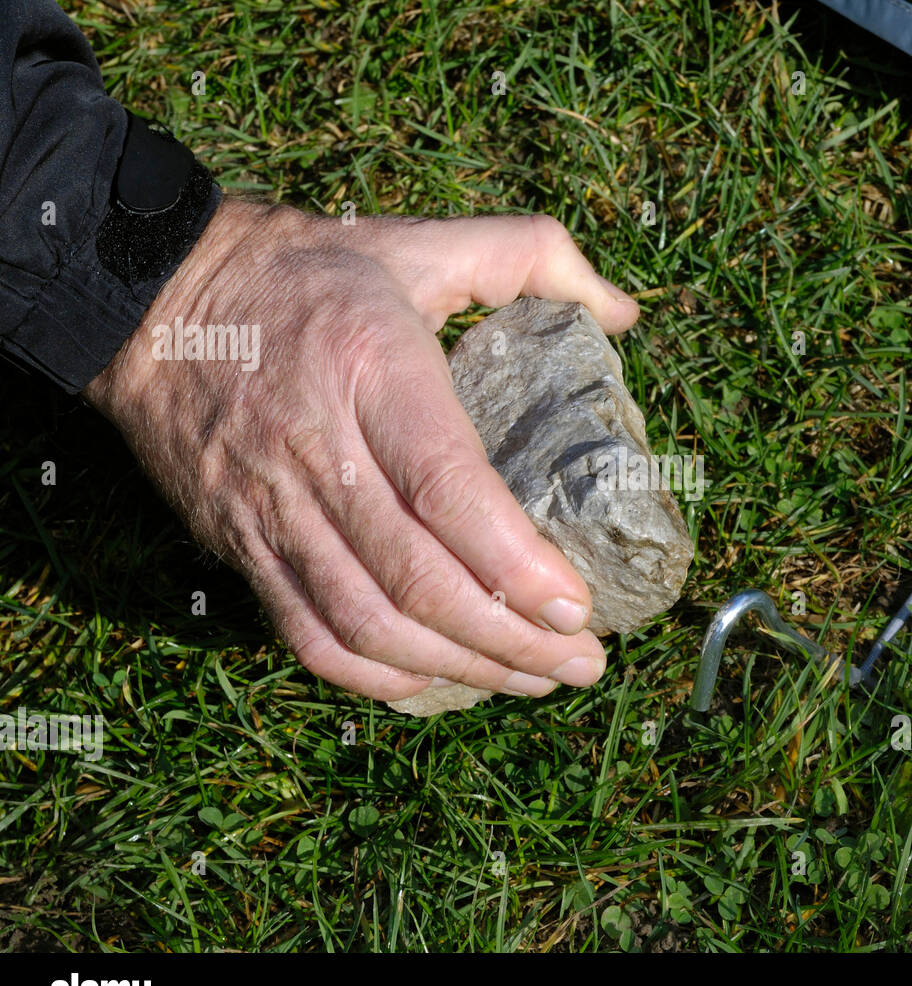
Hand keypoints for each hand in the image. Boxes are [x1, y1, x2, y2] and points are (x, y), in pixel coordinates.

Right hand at [83, 198, 639, 702]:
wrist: (151, 299)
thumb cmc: (303, 274)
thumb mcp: (420, 242)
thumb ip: (532, 255)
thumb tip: (624, 312)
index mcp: (372, 369)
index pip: (446, 487)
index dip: (514, 563)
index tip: (576, 605)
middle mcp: (319, 451)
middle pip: (417, 578)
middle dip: (511, 638)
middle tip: (583, 660)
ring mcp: (272, 509)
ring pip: (369, 622)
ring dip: (459, 668)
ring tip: (534, 679)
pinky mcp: (241, 545)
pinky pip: (309, 635)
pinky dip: (379, 676)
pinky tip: (439, 682)